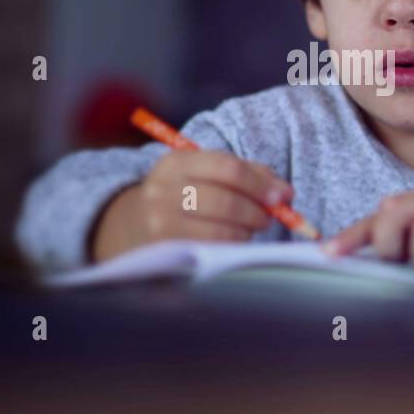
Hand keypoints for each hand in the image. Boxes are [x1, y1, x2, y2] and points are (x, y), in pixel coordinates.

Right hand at [90, 150, 292, 262]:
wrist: (129, 227)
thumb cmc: (180, 197)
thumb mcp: (202, 175)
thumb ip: (245, 174)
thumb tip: (284, 192)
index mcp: (176, 162)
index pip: (228, 168)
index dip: (261, 184)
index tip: (283, 195)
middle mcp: (163, 190)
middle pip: (227, 201)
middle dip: (257, 211)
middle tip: (268, 217)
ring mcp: (160, 222)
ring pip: (222, 229)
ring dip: (246, 231)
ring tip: (248, 229)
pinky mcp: (164, 251)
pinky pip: (211, 250)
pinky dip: (231, 246)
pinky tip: (231, 242)